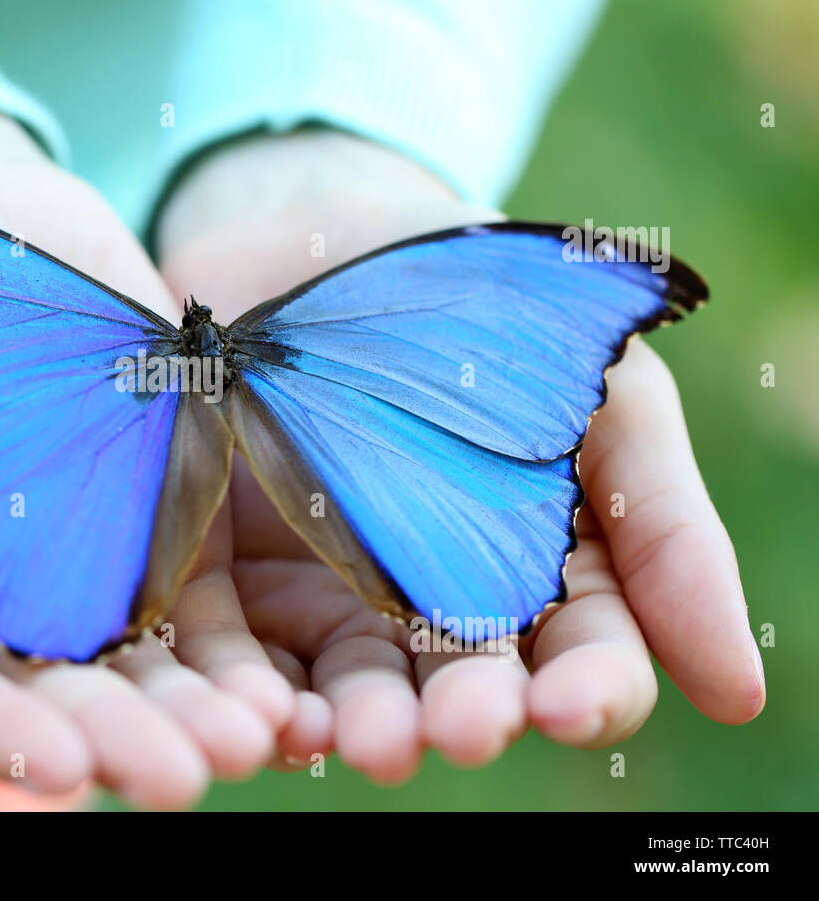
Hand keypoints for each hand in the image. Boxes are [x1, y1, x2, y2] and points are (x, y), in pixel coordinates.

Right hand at [0, 93, 285, 808]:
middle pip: (46, 698)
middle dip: (116, 738)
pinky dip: (242, 649)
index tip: (61, 766)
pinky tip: (292, 685)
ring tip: (257, 737)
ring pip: (135, 664)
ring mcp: (75, 564)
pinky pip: (201, 598)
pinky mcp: (156, 516)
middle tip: (185, 775)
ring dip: (193, 710)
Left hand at [154, 129, 765, 778]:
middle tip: (458, 731)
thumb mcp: (600, 397)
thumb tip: (739, 692)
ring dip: (358, 720)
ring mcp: (326, 593)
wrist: (328, 226)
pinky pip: (237, 648)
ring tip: (356, 739)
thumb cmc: (489, 309)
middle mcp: (434, 605)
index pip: (580, 660)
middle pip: (458, 689)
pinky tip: (264, 711)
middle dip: (462, 714)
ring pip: (349, 685)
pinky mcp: (228, 572)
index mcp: (538, 574)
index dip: (587, 689)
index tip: (571, 702)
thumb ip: (665, 531)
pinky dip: (251, 688)